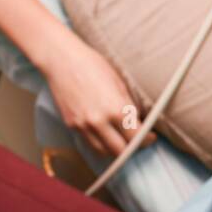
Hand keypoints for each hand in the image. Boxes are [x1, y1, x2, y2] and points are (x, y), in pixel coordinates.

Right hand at [40, 32, 154, 157]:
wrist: (61, 60)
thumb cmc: (92, 64)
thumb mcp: (118, 82)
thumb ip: (128, 106)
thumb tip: (137, 122)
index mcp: (116, 109)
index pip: (136, 137)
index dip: (146, 139)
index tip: (149, 137)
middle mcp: (99, 121)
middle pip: (120, 150)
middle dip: (132, 147)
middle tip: (137, 140)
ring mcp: (82, 125)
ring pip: (103, 151)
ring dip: (114, 148)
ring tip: (120, 139)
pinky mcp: (71, 125)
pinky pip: (89, 142)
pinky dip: (99, 142)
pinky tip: (104, 133)